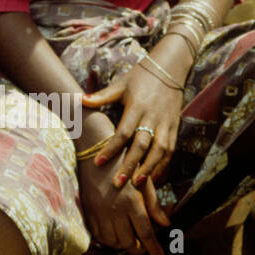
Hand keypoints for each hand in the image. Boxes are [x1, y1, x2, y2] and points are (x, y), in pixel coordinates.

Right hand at [78, 142, 170, 254]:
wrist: (96, 153)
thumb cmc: (125, 165)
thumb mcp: (143, 182)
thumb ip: (154, 205)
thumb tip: (166, 224)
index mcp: (132, 202)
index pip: (145, 233)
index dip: (154, 249)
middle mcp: (115, 210)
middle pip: (128, 242)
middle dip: (138, 248)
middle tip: (143, 245)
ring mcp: (100, 212)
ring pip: (113, 242)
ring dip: (122, 244)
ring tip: (129, 238)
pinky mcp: (89, 212)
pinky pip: (98, 235)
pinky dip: (108, 239)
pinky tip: (114, 233)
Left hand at [81, 60, 183, 188]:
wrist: (170, 69)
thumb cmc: (140, 77)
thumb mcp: (120, 85)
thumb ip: (101, 96)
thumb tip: (79, 100)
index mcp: (137, 106)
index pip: (124, 132)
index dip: (111, 148)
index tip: (98, 162)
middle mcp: (153, 117)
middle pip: (142, 145)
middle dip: (130, 165)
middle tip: (117, 184)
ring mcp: (166, 124)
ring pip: (159, 151)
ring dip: (149, 169)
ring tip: (137, 186)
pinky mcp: (175, 129)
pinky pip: (170, 151)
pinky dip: (162, 167)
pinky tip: (152, 180)